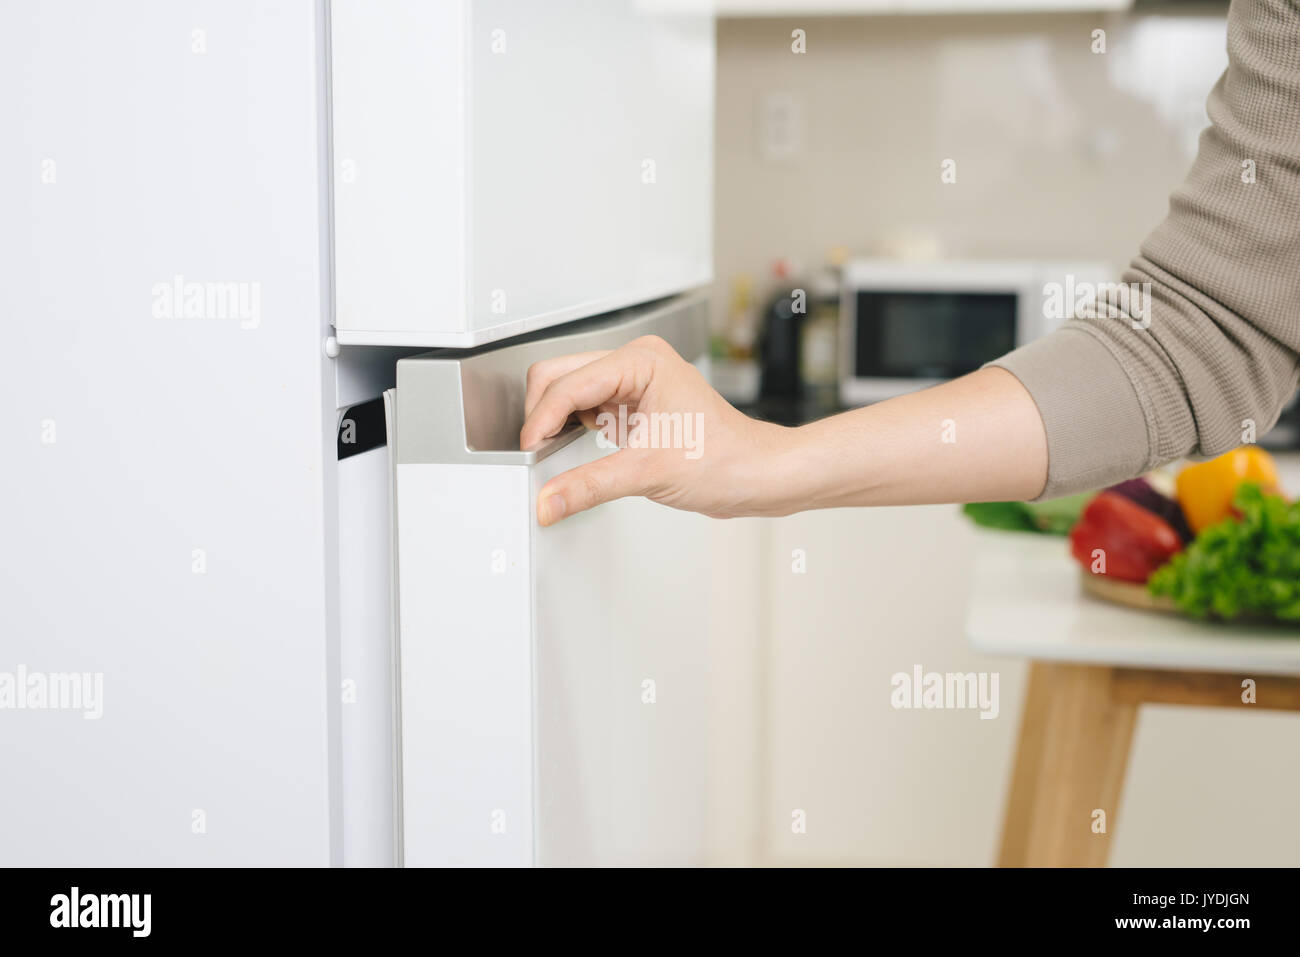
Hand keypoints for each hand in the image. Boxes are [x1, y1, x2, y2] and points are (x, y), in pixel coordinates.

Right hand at [520, 335, 789, 524]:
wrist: (757, 475)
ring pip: (568, 391)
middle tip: (534, 456)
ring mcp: (633, 382)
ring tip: (550, 457)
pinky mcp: (633, 404)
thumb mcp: (647, 473)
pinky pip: (584, 408)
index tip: (528, 454)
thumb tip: (548, 500)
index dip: (541, 420)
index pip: (568, 383)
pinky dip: (569, 429)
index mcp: (641, 361)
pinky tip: (571, 453)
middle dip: (541, 416)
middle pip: (558, 377)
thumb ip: (590, 486)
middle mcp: (636, 363)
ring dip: (554, 422)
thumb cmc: (726, 459)